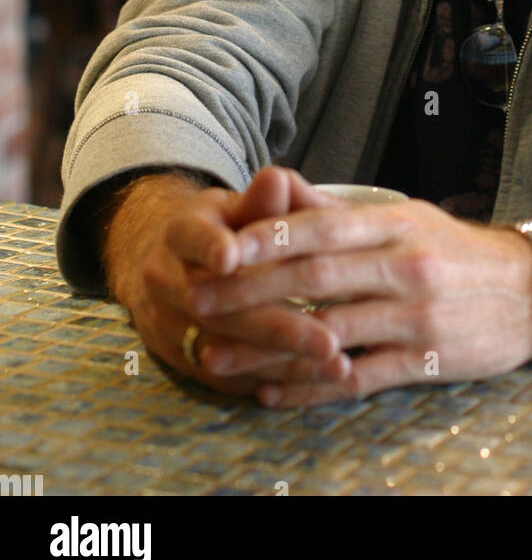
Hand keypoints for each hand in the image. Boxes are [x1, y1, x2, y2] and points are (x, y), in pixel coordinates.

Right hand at [118, 167, 351, 398]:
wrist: (169, 267)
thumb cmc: (222, 229)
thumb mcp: (237, 206)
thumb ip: (262, 201)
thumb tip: (278, 178)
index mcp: (179, 233)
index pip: (191, 237)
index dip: (208, 245)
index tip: (230, 255)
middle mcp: (164, 282)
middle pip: (217, 308)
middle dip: (275, 325)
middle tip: (329, 339)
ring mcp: (169, 326)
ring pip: (224, 351)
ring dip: (283, 360)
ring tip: (338, 362)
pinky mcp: (183, 362)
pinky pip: (230, 380)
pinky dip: (275, 381)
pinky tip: (319, 379)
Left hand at [189, 187, 531, 406]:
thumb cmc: (457, 250)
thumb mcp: (405, 217)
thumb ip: (339, 211)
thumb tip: (278, 184)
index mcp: (396, 224)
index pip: (321, 227)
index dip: (265, 238)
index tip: (215, 248)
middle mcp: (406, 266)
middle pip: (315, 278)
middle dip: (248, 290)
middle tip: (195, 300)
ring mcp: (417, 316)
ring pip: (328, 333)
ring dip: (265, 348)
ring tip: (214, 357)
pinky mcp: (428, 361)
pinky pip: (358, 377)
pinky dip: (311, 387)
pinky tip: (272, 392)